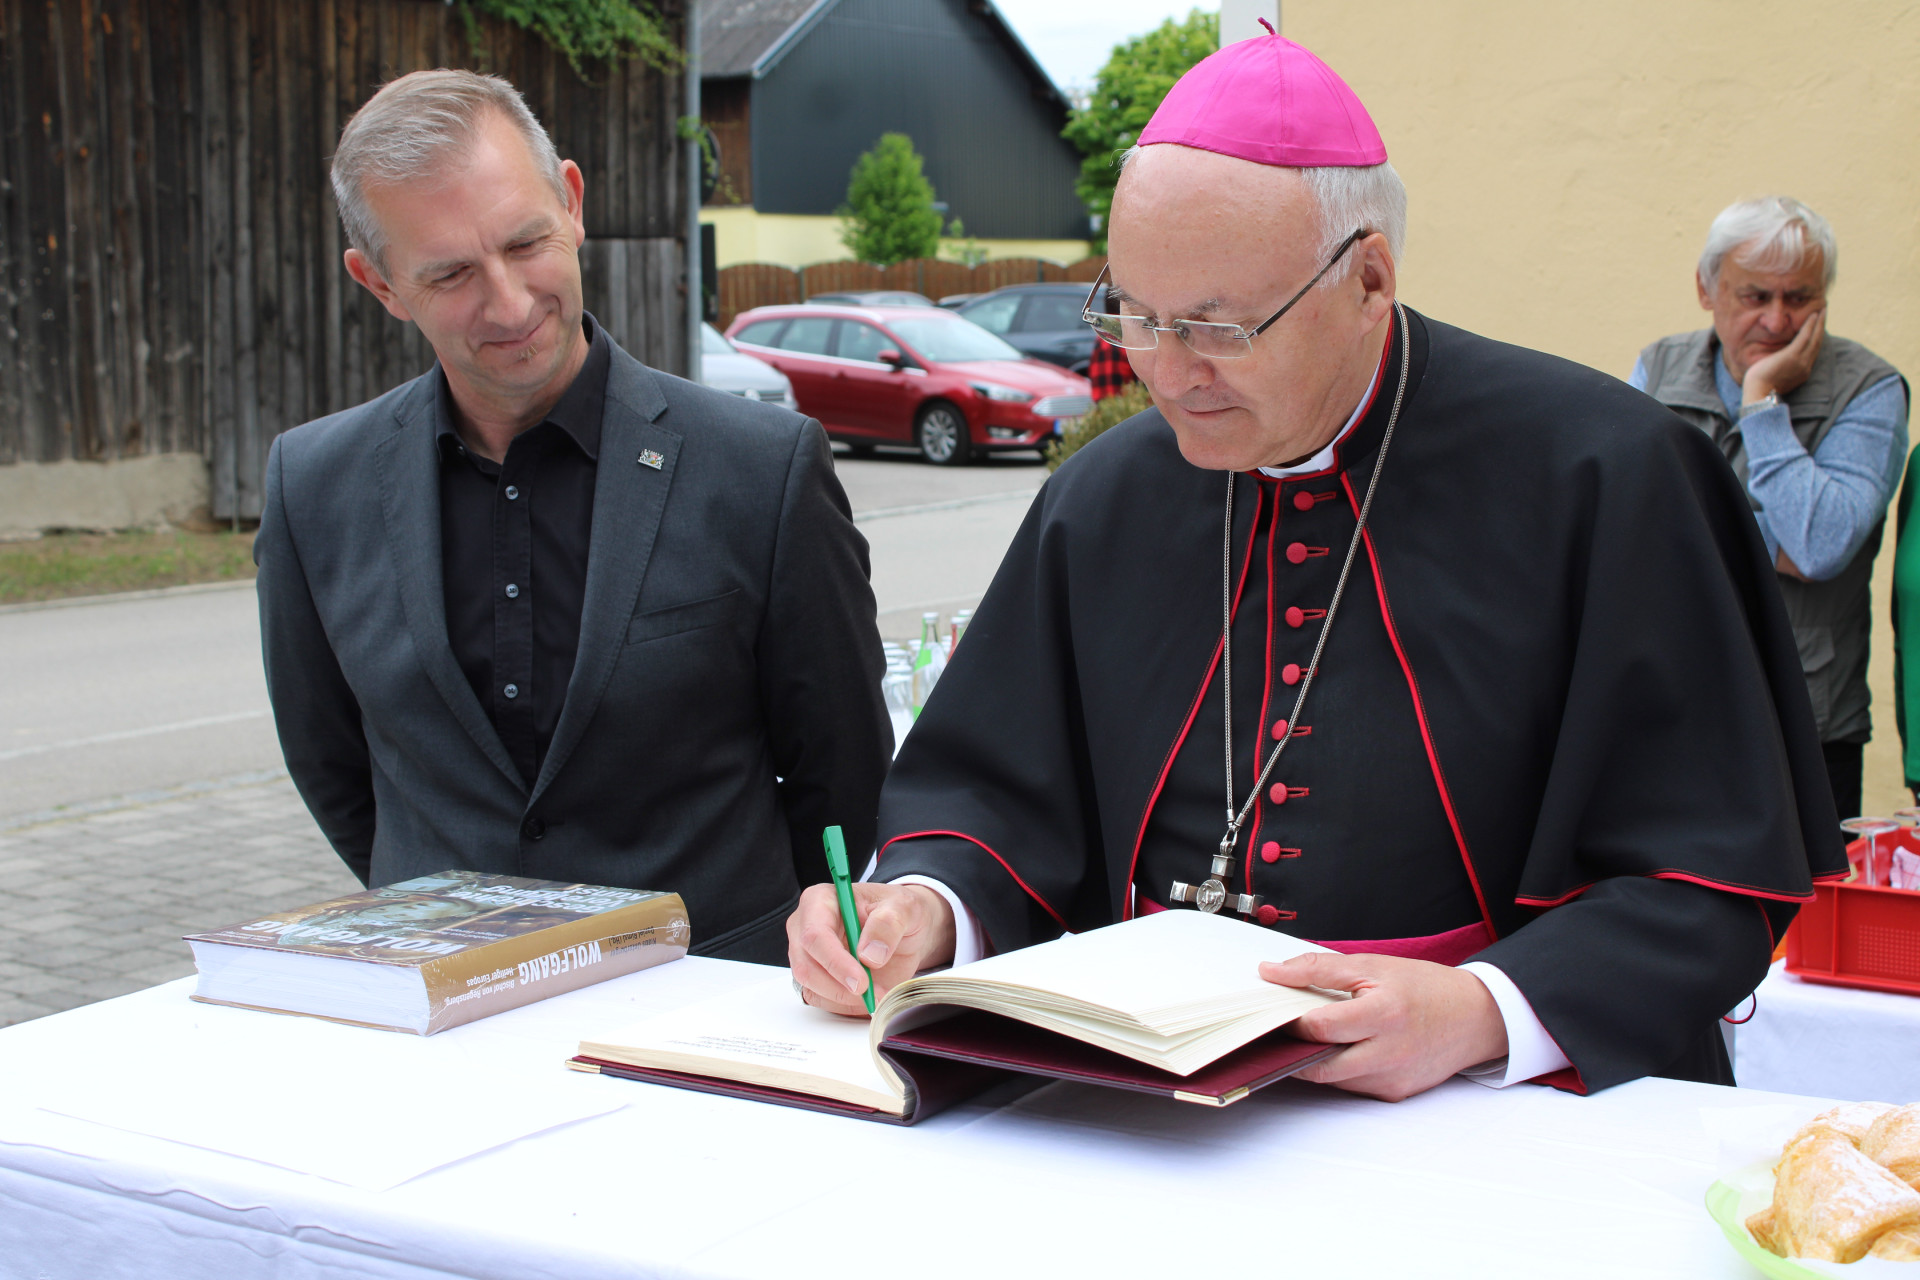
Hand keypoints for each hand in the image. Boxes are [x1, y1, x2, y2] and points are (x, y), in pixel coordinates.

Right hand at [787, 882, 955, 1016]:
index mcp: (820, 901)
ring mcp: (806, 955)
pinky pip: (821, 1000)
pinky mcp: (815, 977)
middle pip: (806, 966)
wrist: (904, 930)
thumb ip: (888, 924)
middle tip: (874, 994)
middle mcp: (805, 927)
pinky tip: (868, 996)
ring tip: (878, 992)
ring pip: (812, 987)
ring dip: (846, 999)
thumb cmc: (897, 912)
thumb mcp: (904, 907)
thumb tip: (869, 953)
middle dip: (840, 987)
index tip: (861, 981)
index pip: (815, 935)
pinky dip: (845, 1005)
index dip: (835, 961)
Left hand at [1260, 953, 1507, 1101]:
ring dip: (1315, 1060)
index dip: (1290, 1021)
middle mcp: (1389, 1053)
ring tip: (1311, 1035)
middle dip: (1293, 1049)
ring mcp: (1392, 1078)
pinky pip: (1352, 1086)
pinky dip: (1339, 1069)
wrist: (1476, 1017)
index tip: (1275, 1010)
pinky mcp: (1395, 1093)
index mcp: (1384, 1014)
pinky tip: (1342, 1048)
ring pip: (1332, 1079)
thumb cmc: (1426, 988)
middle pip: (1319, 1065)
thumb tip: (1271, 972)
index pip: (1320, 1027)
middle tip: (1280, 1031)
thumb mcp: (1372, 965)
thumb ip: (1318, 969)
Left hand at [1743, 308, 1823, 402]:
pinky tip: (1812, 316)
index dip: (1817, 338)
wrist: (1758, 394)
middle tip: (1824, 313)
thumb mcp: (1776, 375)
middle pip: (1817, 343)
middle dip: (1821, 327)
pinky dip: (1810, 325)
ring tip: (1822, 310)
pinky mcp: (1793, 356)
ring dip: (1819, 323)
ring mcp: (1801, 361)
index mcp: (1802, 372)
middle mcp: (1805, 366)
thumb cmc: (1760, 386)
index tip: (1819, 327)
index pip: (1812, 351)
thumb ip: (1782, 366)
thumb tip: (1778, 357)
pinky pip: (1805, 337)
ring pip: (1814, 338)